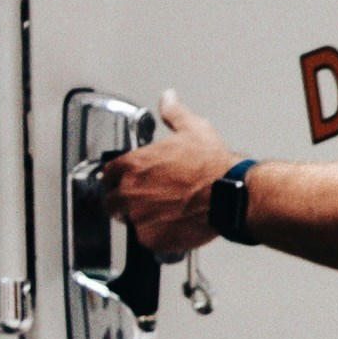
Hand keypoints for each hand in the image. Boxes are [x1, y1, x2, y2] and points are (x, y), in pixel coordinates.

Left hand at [102, 89, 238, 261]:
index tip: (125, 180)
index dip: (116, 177)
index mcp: (132, 166)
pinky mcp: (151, 239)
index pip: (107, 173)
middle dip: (123, 201)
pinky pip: (145, 240)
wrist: (230, 194)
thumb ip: (173, 114)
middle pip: (111, 201)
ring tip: (162, 213)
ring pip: (128, 222)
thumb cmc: (212, 165)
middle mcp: (129, 192)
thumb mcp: (192, 129)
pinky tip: (170, 226)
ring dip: (139, 218)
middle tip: (146, 200)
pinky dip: (155, 236)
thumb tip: (169, 98)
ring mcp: (138, 218)